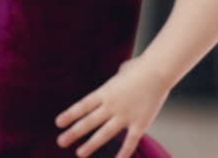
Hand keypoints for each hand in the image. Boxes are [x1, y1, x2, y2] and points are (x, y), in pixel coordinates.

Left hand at [56, 58, 170, 157]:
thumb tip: (122, 72)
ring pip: (104, 134)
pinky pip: (130, 141)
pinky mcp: (140, 123)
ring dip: (91, 144)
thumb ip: (119, 77)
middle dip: (74, 133)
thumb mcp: (123, 71)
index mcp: (105, 92)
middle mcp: (112, 105)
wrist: (159, 70)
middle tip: (61, 142)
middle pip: (89, 121)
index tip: (58, 123)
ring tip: (79, 153)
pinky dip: (123, 153)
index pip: (83, 106)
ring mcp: (125, 115)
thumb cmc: (142, 67)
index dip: (70, 115)